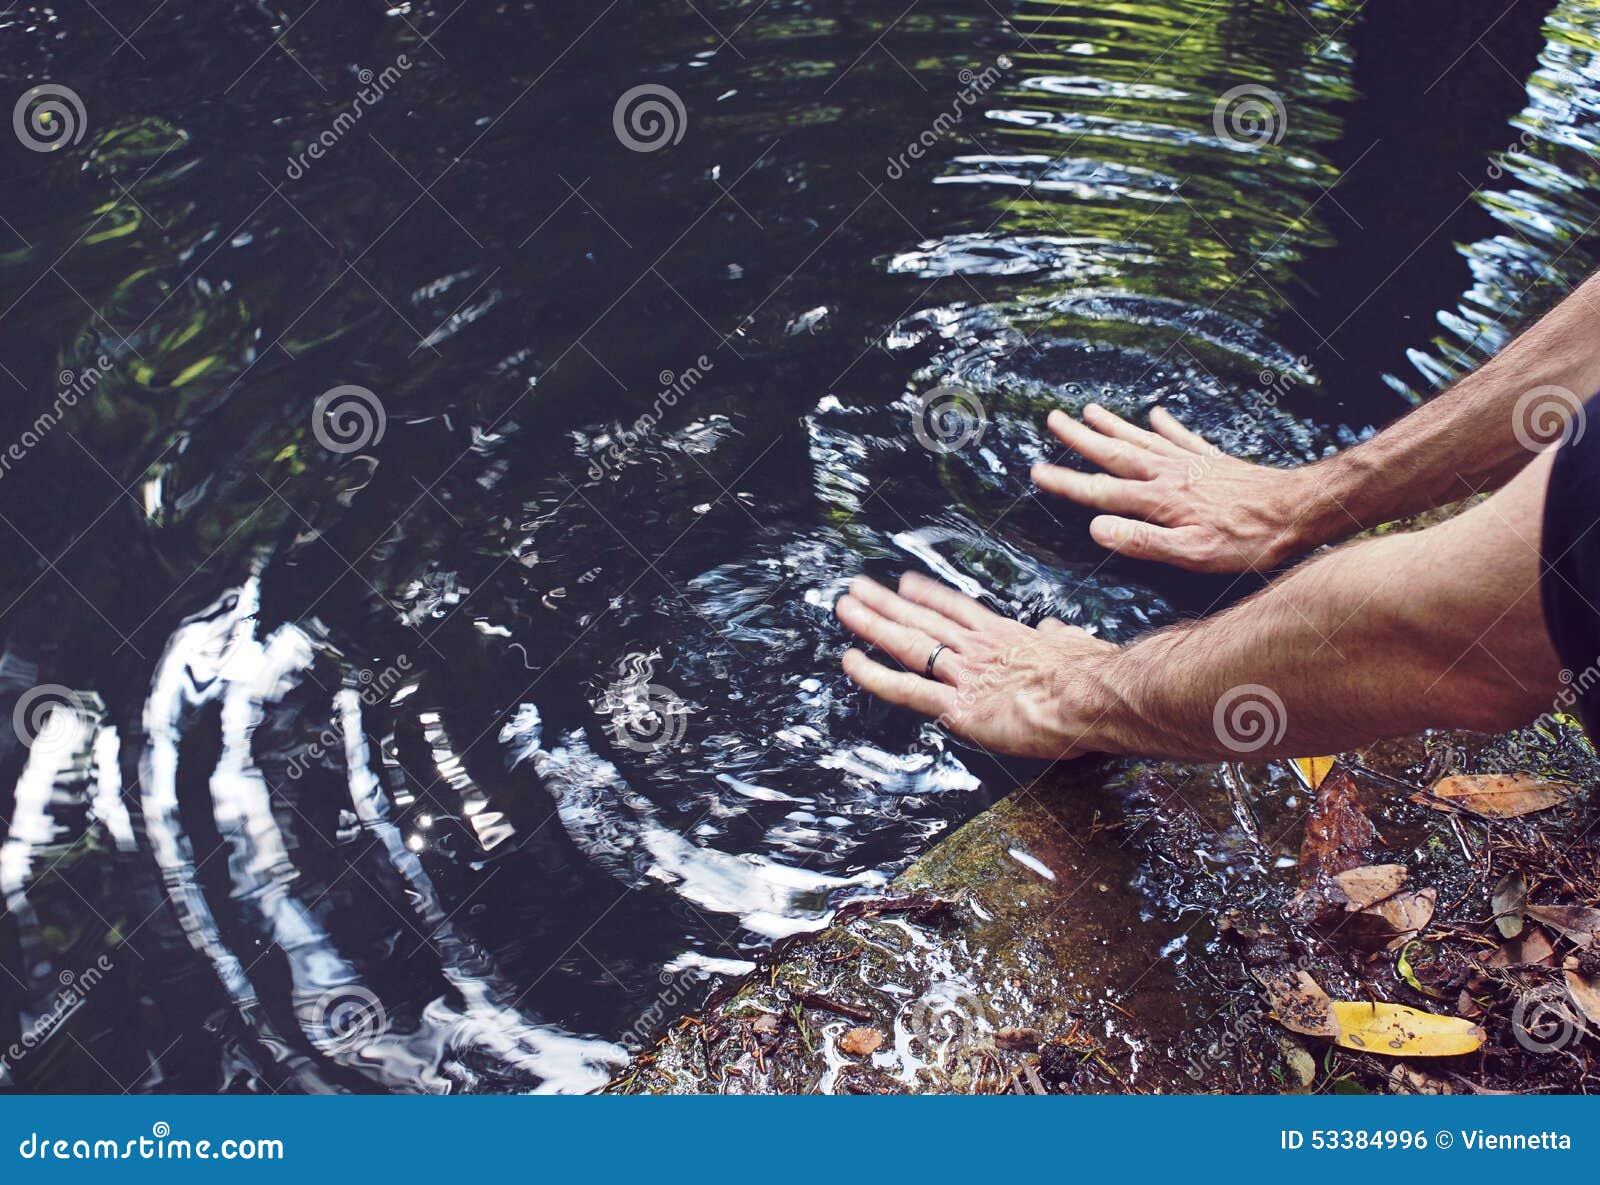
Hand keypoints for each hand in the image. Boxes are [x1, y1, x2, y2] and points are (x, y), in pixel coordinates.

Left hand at [833, 572, 1120, 759]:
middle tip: (857, 587)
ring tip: (845, 607)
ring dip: (873, 624)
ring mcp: (965, 674)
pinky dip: (875, 676)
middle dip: (887, 602)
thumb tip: (1060, 630)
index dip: (929, 595)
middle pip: (924, 618)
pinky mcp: (959, 707)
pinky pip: (907, 689)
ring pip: (909, 644)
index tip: (906, 584)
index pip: (957, 609)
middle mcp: (978, 649)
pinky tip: (851, 662)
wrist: (1097, 695)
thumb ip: (1062, 638)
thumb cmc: (1096, 676)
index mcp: (1006, 636)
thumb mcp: (1077, 646)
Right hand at [1031, 404, 1326, 572]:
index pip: (1100, 491)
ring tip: (1088, 409)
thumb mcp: (1191, 553)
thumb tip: (1096, 528)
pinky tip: (1155, 413)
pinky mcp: (1214, 460)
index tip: (1036, 470)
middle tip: (1052, 420)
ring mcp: (1191, 463)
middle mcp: (1168, 474)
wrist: (1298, 510)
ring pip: (1142, 439)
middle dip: (1081, 439)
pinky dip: (1166, 424)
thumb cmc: (1245, 540)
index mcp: (1157, 500)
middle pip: (1115, 453)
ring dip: (1114, 425)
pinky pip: (1182, 436)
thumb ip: (1141, 541)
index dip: (1066, 482)